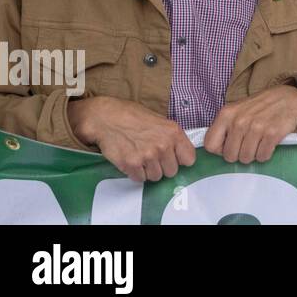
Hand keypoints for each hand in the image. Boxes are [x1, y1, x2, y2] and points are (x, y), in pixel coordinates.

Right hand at [67, 96, 195, 181]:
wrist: (106, 118)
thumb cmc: (133, 117)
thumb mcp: (160, 121)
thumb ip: (172, 138)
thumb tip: (182, 155)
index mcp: (173, 133)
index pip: (189, 159)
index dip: (181, 160)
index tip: (173, 158)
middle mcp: (163, 145)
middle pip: (172, 171)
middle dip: (163, 166)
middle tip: (152, 157)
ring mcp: (147, 156)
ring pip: (156, 177)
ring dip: (149, 171)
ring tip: (141, 158)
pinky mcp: (131, 165)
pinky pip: (140, 179)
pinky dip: (136, 173)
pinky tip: (132, 161)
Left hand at [203, 84, 296, 163]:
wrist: (290, 97)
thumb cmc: (262, 106)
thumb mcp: (238, 110)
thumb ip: (225, 126)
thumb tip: (218, 149)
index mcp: (227, 114)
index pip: (210, 145)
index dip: (220, 150)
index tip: (230, 146)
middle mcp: (239, 121)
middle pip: (229, 156)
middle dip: (239, 154)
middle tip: (248, 145)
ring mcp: (256, 127)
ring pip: (246, 158)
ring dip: (253, 155)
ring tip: (259, 144)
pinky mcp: (272, 133)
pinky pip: (262, 156)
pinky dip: (265, 154)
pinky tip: (268, 145)